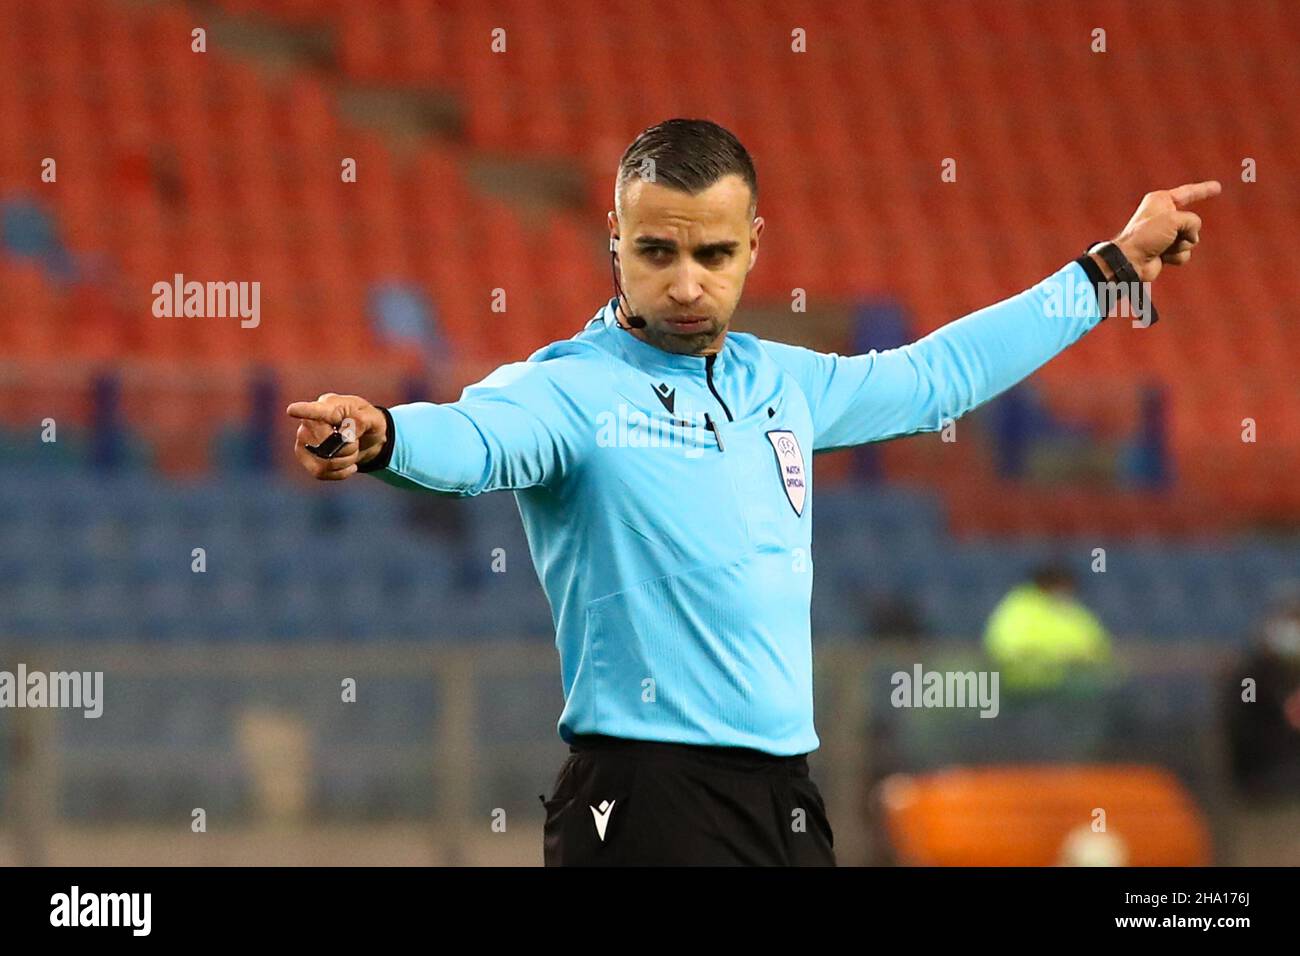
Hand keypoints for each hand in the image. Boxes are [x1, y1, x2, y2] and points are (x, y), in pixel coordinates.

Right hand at [286, 392, 386, 479]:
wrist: (367, 438)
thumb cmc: (367, 422)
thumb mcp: (373, 418)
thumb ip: (362, 422)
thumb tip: (346, 435)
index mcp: (328, 406)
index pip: (315, 410)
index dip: (303, 411)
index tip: (291, 410)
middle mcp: (310, 422)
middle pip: (324, 443)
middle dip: (347, 448)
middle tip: (355, 441)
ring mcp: (304, 441)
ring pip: (321, 462)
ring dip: (344, 461)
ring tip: (352, 452)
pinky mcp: (306, 458)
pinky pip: (320, 472)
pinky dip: (340, 473)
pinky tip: (349, 465)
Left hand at [1105, 180, 1220, 282]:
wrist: (1131, 261)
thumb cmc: (1147, 236)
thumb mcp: (1174, 219)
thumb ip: (1192, 221)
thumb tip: (1191, 237)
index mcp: (1161, 201)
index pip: (1188, 192)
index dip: (1204, 190)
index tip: (1218, 187)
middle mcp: (1164, 216)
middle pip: (1193, 222)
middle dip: (1187, 231)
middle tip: (1166, 235)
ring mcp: (1165, 235)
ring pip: (1191, 239)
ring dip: (1181, 245)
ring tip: (1163, 247)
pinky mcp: (1166, 250)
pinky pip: (1184, 253)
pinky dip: (1177, 256)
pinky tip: (1162, 257)